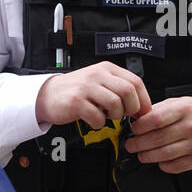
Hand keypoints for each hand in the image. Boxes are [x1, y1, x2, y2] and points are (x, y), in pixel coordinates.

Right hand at [34, 61, 151, 128]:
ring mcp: (86, 87)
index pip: (135, 81)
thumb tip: (141, 104)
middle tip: (124, 115)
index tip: (142, 111)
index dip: (143, 99)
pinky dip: (99, 123)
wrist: (48, 94)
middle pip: (128, 92)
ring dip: (115, 116)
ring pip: (115, 103)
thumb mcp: (99, 81)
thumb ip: (118, 87)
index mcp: (107, 69)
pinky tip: (94, 119)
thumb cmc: (76, 90)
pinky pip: (97, 116)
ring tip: (106, 115)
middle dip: (131, 109)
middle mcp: (97, 75)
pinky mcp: (76, 102)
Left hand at [124, 96, 191, 173]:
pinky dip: (162, 165)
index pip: (155, 119)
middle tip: (131, 144)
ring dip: (147, 156)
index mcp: (185, 109)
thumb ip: (159, 109)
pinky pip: (174, 166)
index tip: (133, 129)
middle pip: (156, 139)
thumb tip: (137, 119)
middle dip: (138, 144)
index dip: (140, 126)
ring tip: (141, 154)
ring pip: (163, 155)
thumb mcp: (181, 103)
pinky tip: (160, 159)